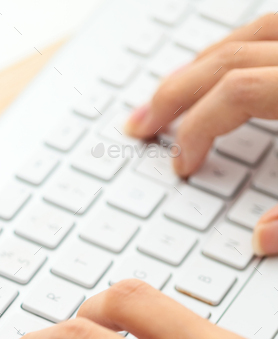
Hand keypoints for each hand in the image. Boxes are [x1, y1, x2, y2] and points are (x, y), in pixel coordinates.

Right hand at [124, 13, 277, 255]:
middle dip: (174, 93)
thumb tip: (261, 238)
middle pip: (226, 57)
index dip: (198, 131)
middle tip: (139, 125)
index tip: (184, 167)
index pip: (234, 93)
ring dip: (198, 66)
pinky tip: (220, 74)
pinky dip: (233, 52)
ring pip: (243, 34)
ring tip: (168, 96)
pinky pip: (266, 33)